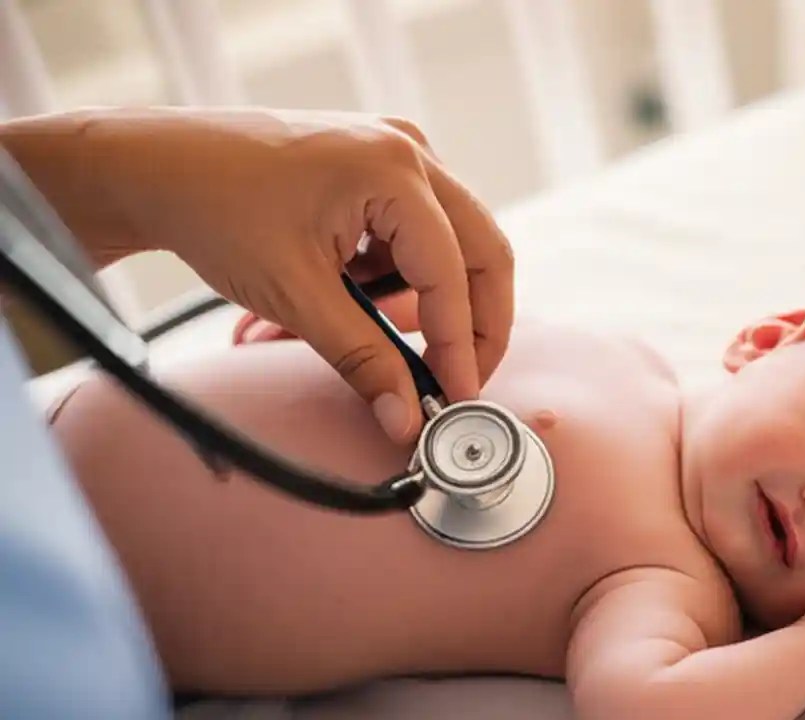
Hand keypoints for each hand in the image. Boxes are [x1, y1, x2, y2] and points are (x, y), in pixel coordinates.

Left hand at [72, 108, 512, 441]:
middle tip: (463, 378)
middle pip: (482, 249)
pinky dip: (405, 273)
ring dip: (436, 297)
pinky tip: (360, 293)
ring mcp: (397, 150)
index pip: (453, 272)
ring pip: (456, 240)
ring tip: (385, 334)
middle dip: (478, 322)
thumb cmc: (213, 212)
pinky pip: (420, 229)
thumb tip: (405, 417)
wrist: (157, 167)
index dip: (461, 343)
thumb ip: (362, 359)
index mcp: (393, 171)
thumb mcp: (295, 297)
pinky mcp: (380, 163)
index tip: (457, 396)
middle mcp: (408, 150)